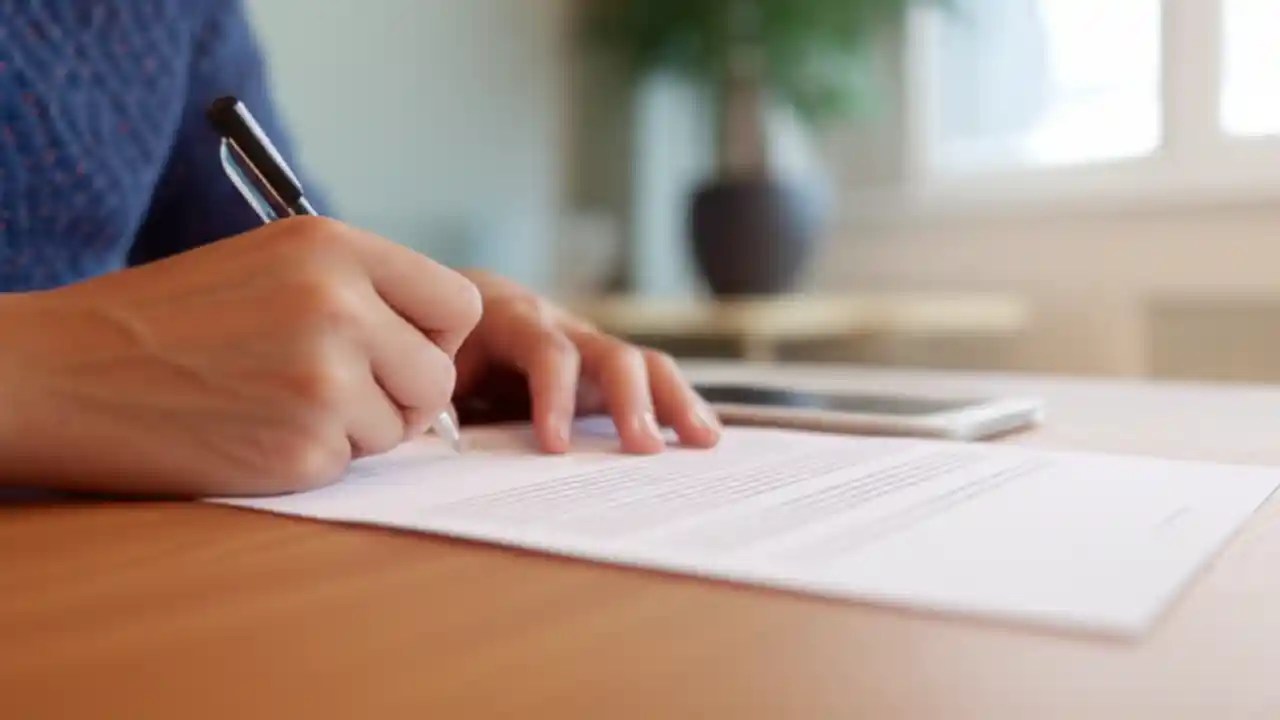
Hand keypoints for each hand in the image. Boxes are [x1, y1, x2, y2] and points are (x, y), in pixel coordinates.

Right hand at [0, 217, 480, 496]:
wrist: (63, 371)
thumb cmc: (166, 318)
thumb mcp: (271, 263)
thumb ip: (362, 291)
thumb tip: (441, 346)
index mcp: (333, 246)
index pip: (459, 302)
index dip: (437, 336)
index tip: (404, 350)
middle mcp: (340, 305)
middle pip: (440, 376)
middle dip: (403, 395)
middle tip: (343, 392)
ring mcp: (324, 380)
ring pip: (400, 428)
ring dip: (355, 429)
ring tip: (278, 403)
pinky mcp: (302, 447)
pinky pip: (349, 464)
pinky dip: (312, 459)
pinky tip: (254, 432)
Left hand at [453, 271, 721, 453]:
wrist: (440, 309)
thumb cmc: (430, 347)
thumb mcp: (425, 369)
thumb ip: (433, 402)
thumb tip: (435, 445)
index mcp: (508, 319)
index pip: (545, 351)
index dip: (554, 396)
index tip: (554, 447)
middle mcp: (558, 325)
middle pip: (608, 353)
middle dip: (629, 401)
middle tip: (644, 448)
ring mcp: (587, 346)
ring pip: (641, 363)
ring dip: (673, 401)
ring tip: (703, 441)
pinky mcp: (602, 371)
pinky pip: (648, 381)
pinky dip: (676, 407)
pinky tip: (703, 437)